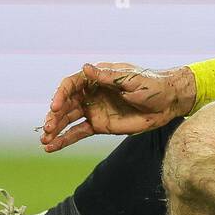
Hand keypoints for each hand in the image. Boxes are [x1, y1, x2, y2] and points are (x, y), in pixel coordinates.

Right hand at [40, 62, 196, 151]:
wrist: (169, 103)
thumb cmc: (153, 86)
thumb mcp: (132, 80)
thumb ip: (109, 77)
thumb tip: (86, 67)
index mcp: (97, 77)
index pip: (71, 84)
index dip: (60, 95)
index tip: (55, 107)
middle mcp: (90, 93)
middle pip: (66, 103)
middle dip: (55, 115)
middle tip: (48, 127)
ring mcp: (93, 110)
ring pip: (68, 119)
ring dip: (55, 128)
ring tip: (45, 140)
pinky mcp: (99, 126)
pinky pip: (78, 133)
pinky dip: (64, 140)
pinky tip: (51, 147)